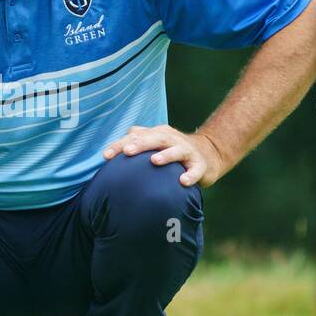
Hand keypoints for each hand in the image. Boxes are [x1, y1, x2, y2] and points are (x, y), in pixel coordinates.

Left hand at [102, 124, 224, 186]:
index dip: (121, 145)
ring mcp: (187, 151)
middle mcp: (172, 139)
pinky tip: (183, 181)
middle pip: (156, 139)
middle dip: (141, 144)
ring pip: (177, 151)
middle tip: (128, 151)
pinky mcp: (200, 165)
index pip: (137, 137)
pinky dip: (190, 175)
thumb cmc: (174, 149)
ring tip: (154, 161)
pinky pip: (195, 170)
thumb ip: (136, 141)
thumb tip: (111, 149)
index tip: (106, 156)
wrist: (209, 153)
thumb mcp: (156, 142)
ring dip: (166, 155)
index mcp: (158, 134)